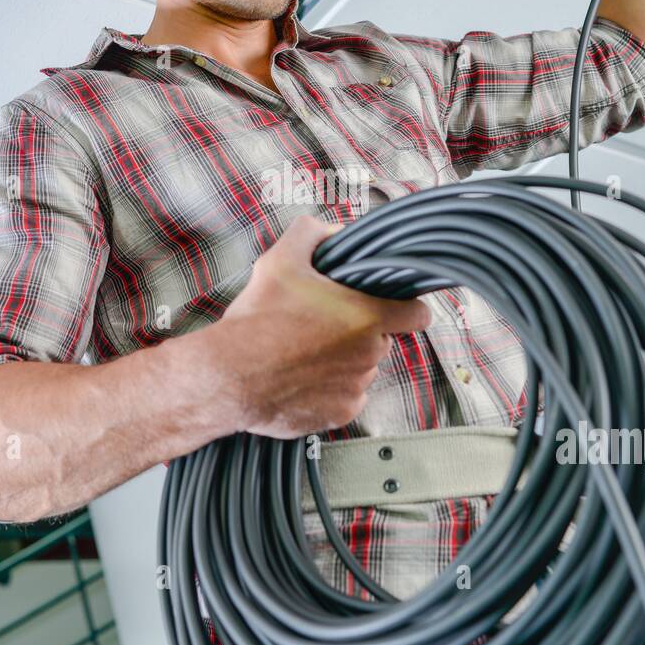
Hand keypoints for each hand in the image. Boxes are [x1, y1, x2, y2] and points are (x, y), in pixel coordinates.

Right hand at [219, 213, 431, 437]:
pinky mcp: (338, 413)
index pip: (417, 314)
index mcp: (365, 316)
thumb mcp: (279, 260)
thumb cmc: (256, 323)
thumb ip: (311, 234)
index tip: (395, 308)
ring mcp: (355, 387)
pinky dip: (331, 389)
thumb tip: (329, 230)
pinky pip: (346, 397)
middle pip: (381, 339)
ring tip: (305, 352)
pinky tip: (303, 377)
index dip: (408, 308)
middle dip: (360, 332)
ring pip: (362, 369)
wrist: (228, 377)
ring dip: (344, 361)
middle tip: (323, 325)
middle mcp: (368, 355)